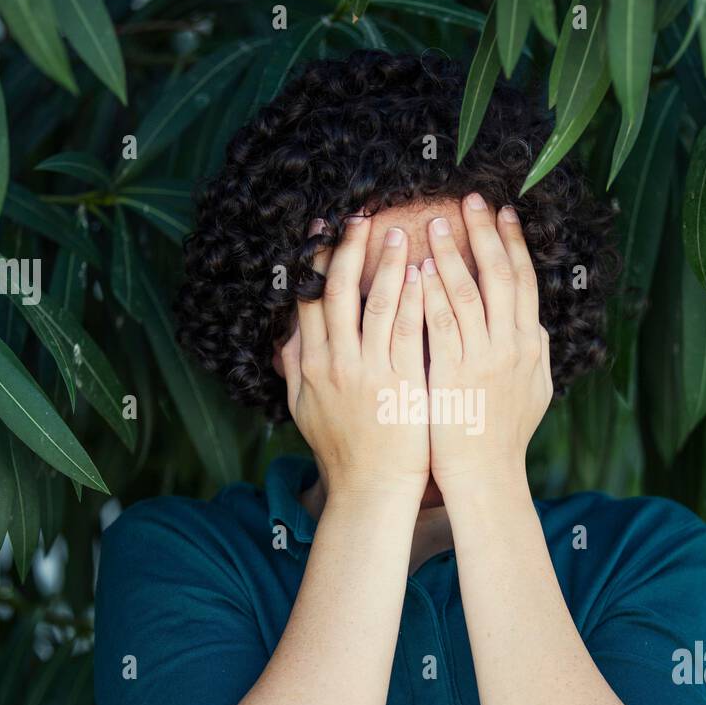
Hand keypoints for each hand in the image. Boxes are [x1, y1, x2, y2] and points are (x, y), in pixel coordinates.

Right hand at [279, 215, 429, 501]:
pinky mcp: (401, 383)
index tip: (322, 231)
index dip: (314, 263)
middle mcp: (336, 364)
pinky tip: (421, 273)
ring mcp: (369, 372)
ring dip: (385, 264)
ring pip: (374, 305)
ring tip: (397, 231)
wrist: (372, 489)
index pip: (310, 301)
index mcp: (311, 365)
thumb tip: (283, 337)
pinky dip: (412, 299)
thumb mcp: (304, 409)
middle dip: (347, 250)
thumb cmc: (343, 451)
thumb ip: (293, 369)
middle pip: (338, 293)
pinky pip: (406, 331)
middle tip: (359, 215)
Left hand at [420, 195, 552, 494]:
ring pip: (468, 293)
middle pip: (500, 276)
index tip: (503, 212)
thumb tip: (533, 322)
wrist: (486, 475)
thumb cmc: (503, 435)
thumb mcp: (534, 390)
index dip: (513, 243)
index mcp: (530, 344)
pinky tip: (418, 269)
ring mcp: (484, 358)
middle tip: (471, 199)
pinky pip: (441, 324)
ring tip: (434, 223)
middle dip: (485, 234)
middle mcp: (512, 345)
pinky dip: (432, 293)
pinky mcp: (455, 373)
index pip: (523, 281)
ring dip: (452, 254)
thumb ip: (534, 352)